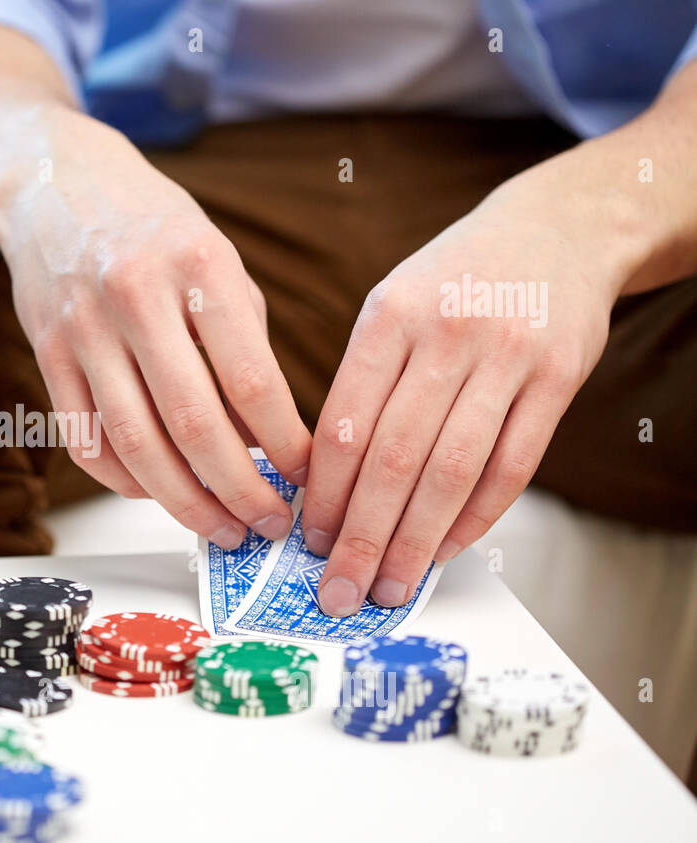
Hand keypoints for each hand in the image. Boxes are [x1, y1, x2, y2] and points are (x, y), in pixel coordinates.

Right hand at [0, 109, 310, 548]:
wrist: (55, 184)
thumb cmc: (151, 227)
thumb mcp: (216, 258)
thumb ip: (243, 342)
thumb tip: (268, 439)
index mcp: (198, 265)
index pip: (251, 379)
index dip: (285, 442)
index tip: (306, 478)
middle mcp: (137, 295)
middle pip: (194, 423)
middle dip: (239, 489)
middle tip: (267, 524)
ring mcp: (84, 327)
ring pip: (137, 443)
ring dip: (184, 501)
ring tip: (220, 527)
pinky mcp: (47, 353)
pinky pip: (86, 439)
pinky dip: (124, 480)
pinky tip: (156, 493)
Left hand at [303, 182, 616, 615]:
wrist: (558, 228)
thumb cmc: (455, 279)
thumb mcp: (392, 304)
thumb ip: (361, 382)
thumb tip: (322, 482)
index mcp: (389, 317)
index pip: (344, 424)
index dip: (324, 495)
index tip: (308, 542)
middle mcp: (446, 334)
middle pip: (394, 458)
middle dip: (361, 536)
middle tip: (340, 590)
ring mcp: (507, 356)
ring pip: (452, 471)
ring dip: (415, 542)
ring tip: (390, 587)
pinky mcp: (558, 378)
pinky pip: (511, 466)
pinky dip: (475, 518)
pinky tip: (445, 549)